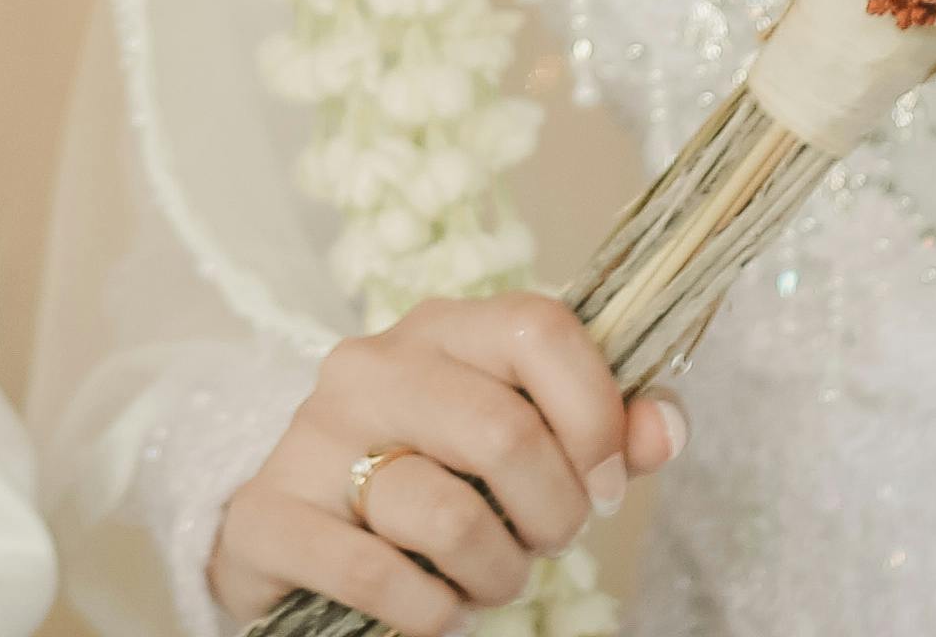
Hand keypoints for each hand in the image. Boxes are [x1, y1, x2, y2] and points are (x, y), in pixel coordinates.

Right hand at [202, 293, 687, 631]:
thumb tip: (667, 426)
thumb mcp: (525, 450)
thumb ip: (604, 433)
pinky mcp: (268, 517)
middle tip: (547, 543)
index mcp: (440, 330)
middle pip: (503, 428)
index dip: (595, 412)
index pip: (537, 327)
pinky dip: (430, 612)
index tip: (605, 480)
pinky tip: (433, 607)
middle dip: (553, 513)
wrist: (299, 545)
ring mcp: (310, 437)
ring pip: (447, 513)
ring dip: (495, 574)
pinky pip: (376, 574)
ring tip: (485, 578)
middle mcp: (369, 367)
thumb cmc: (432, 484)